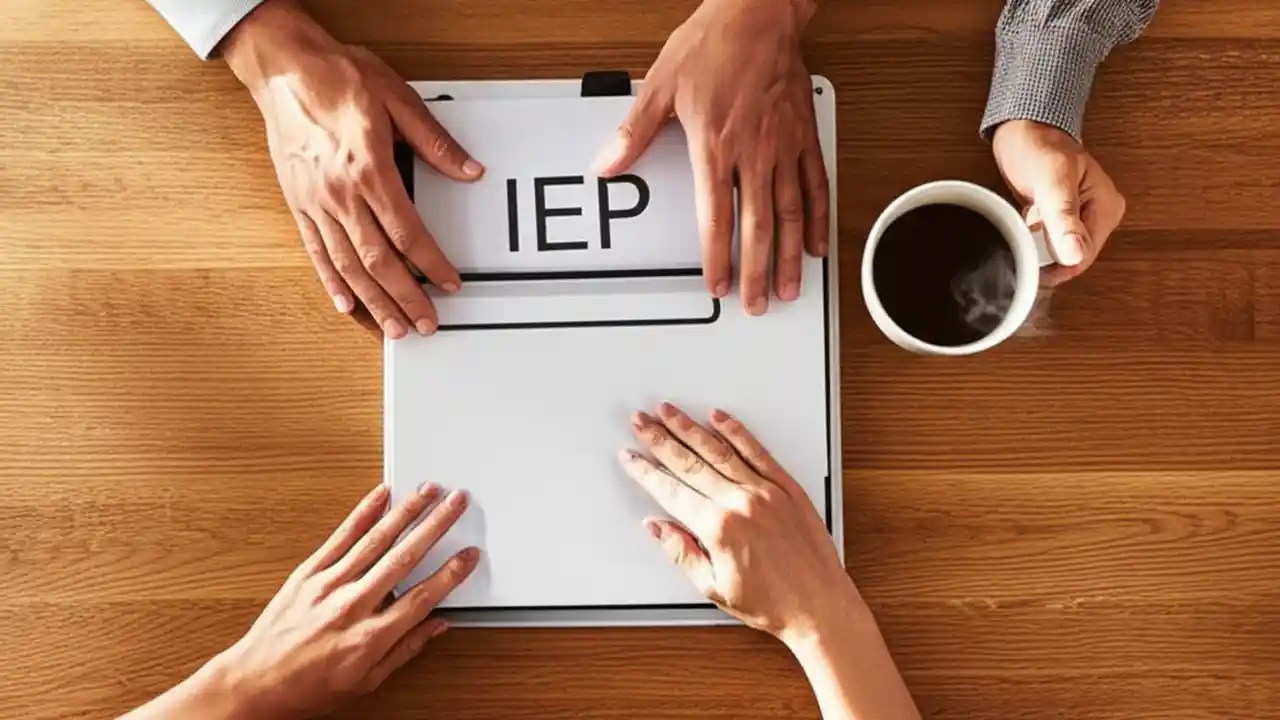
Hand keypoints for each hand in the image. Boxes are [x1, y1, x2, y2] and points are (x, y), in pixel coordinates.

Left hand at [124, 484, 478, 719]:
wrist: (254, 683)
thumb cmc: (306, 689)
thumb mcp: (366, 683)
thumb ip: (405, 650)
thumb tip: (436, 626)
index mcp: (369, 638)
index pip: (422, 597)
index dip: (451, 574)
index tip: (470, 555)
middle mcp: (351, 606)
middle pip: (404, 557)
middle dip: (436, 525)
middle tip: (457, 503)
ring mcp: (328, 585)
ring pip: (376, 539)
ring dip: (406, 511)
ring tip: (427, 490)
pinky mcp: (308, 573)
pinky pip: (341, 536)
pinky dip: (362, 513)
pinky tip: (380, 495)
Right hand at [222, 0, 483, 337]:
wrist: (284, 68)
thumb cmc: (337, 78)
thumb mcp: (398, 100)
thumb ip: (435, 142)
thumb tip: (468, 169)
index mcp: (369, 170)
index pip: (408, 233)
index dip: (432, 265)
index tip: (450, 283)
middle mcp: (340, 193)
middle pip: (378, 261)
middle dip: (405, 298)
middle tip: (426, 323)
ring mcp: (316, 202)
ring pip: (347, 265)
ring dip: (373, 301)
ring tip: (393, 328)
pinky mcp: (298, 203)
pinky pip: (316, 252)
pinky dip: (331, 282)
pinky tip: (345, 304)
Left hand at [593, 0, 829, 315]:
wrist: (758, 13)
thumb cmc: (713, 45)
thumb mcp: (661, 86)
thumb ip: (635, 132)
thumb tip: (609, 163)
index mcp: (715, 147)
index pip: (716, 218)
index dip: (717, 258)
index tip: (718, 284)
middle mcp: (754, 153)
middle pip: (758, 227)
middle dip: (756, 272)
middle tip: (755, 303)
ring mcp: (784, 147)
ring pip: (791, 214)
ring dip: (788, 257)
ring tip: (788, 288)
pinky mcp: (804, 136)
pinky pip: (815, 185)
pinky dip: (818, 219)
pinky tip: (816, 245)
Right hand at [618, 402, 854, 641]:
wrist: (820, 606)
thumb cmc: (773, 603)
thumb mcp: (714, 588)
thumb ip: (682, 553)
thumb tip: (657, 528)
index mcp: (719, 529)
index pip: (671, 490)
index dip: (646, 471)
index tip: (631, 457)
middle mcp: (741, 503)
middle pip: (690, 462)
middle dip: (660, 439)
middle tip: (642, 421)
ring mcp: (766, 492)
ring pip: (719, 450)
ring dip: (689, 427)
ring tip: (669, 411)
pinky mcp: (788, 487)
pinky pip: (757, 451)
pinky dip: (736, 432)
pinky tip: (719, 417)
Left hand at [992, 119, 1126, 286]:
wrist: (1022, 130)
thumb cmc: (1038, 146)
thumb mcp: (1051, 181)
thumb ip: (1063, 219)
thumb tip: (1075, 254)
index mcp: (1107, 207)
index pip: (1085, 256)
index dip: (1057, 267)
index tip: (1030, 267)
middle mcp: (1098, 214)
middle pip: (1073, 256)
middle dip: (1046, 255)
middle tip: (1025, 237)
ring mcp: (1080, 216)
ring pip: (1059, 250)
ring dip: (1038, 246)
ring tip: (1026, 224)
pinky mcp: (1062, 217)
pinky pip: (1048, 240)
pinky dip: (1034, 238)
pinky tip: (1025, 223)